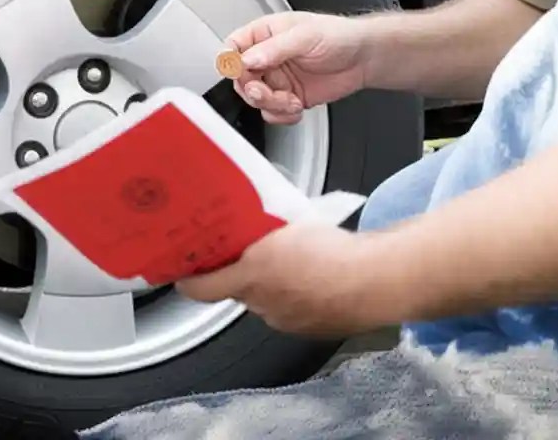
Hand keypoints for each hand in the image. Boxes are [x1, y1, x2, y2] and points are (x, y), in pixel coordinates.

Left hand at [175, 223, 389, 337]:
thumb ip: (263, 234)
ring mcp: (286, 321)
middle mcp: (262, 304)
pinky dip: (298, 299)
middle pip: (238, 292)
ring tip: (291, 266)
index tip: (182, 275)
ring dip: (272, 288)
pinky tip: (315, 282)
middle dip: (241, 276)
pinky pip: (294, 313)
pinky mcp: (309, 330)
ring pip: (267, 302)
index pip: (200, 289)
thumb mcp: (288, 228)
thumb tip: (253, 231)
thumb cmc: (333, 251)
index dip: (188, 282)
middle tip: (251, 255)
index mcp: (249, 277)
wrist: (375, 281)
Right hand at [225, 11, 370, 123]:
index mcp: (264, 35)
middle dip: (254, 90)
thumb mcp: (305, 35)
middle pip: (241, 80)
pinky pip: (271, 113)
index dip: (232, 63)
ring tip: (290, 100)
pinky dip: (281, 116)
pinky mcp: (287, 98)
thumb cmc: (339, 36)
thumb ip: (275, 48)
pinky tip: (296, 107)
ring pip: (254, 100)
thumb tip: (248, 59)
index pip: (233, 48)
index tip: (241, 72)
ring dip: (271, 105)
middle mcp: (266, 58)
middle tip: (267, 92)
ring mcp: (276, 79)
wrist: (364, 59)